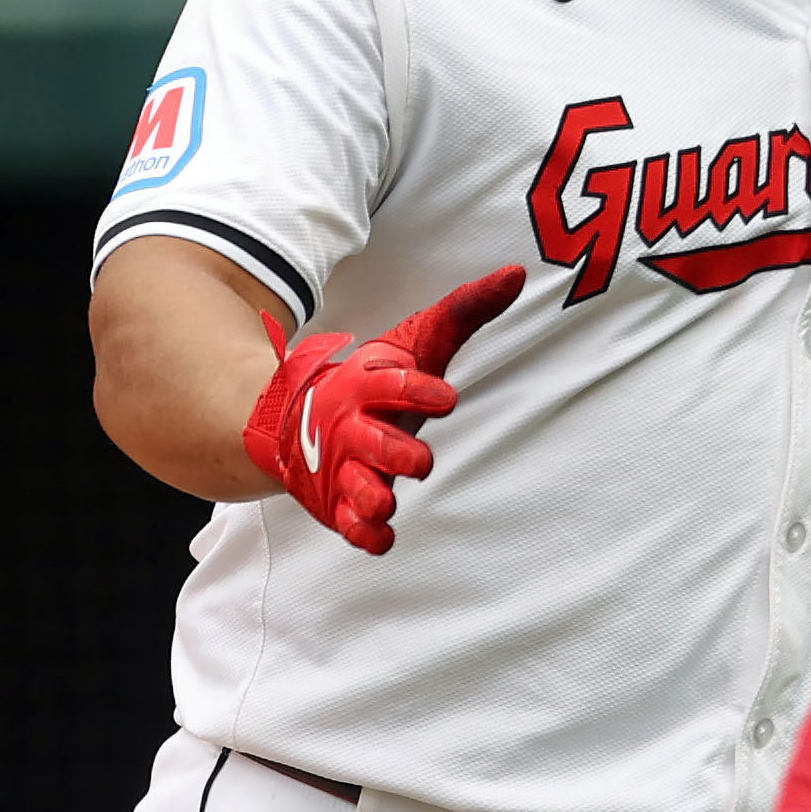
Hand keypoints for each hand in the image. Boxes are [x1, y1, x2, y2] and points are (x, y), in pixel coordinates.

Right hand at [239, 265, 521, 551]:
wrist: (294, 422)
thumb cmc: (373, 382)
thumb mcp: (413, 342)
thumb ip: (463, 311)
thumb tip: (516, 274)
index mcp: (370, 384)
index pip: (393, 385)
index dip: (418, 392)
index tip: (447, 399)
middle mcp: (354, 428)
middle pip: (374, 444)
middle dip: (396, 455)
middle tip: (420, 462)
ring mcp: (345, 468)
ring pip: (357, 488)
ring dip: (372, 499)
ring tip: (385, 503)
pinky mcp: (341, 504)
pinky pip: (351, 526)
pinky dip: (365, 535)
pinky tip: (382, 538)